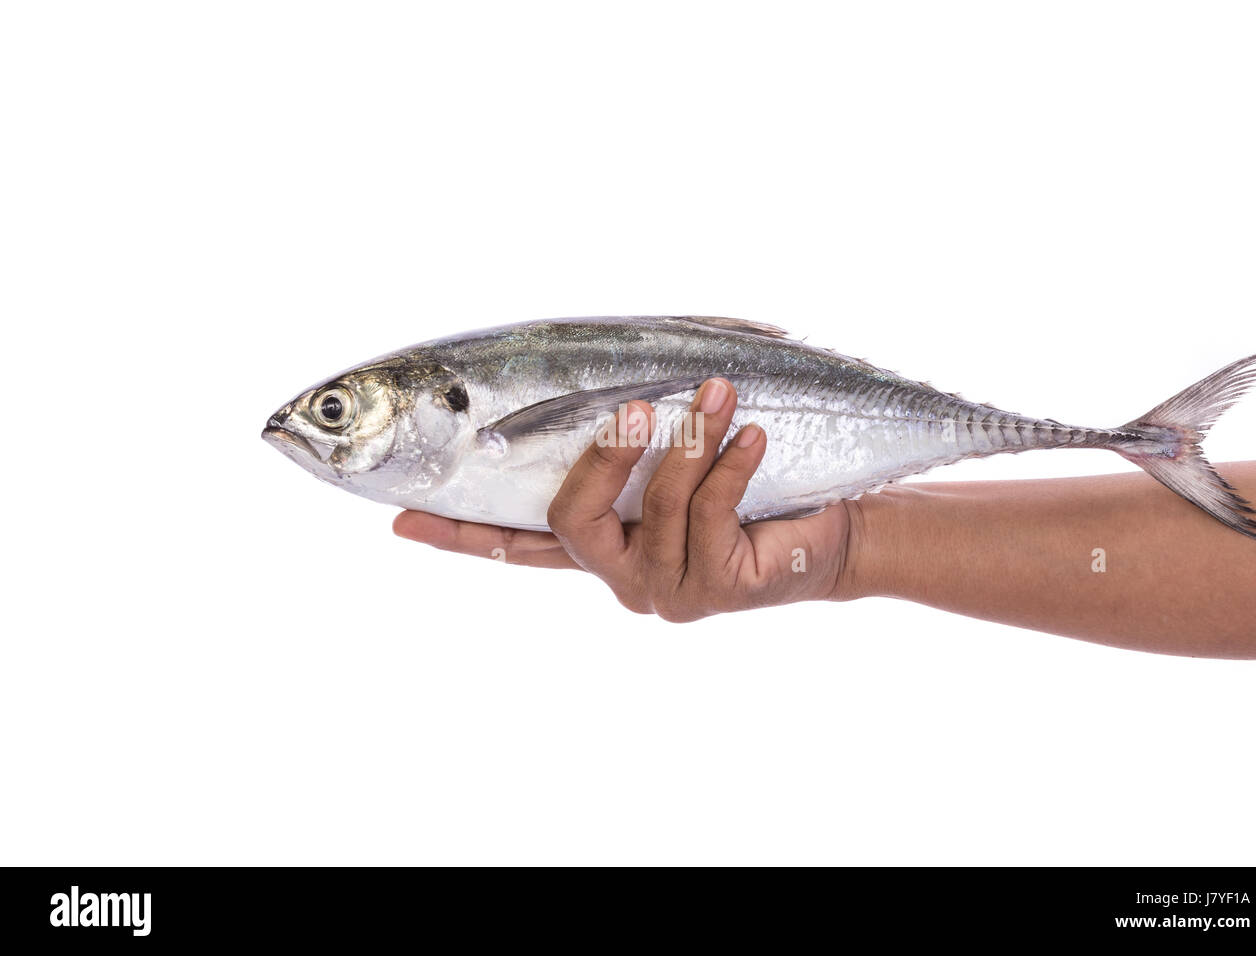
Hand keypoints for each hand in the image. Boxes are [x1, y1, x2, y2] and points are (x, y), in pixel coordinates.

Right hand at [393, 378, 865, 620]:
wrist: (837, 528)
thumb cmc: (754, 479)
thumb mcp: (682, 452)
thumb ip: (635, 436)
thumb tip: (605, 384)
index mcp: (601, 547)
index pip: (515, 545)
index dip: (459, 535)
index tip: (400, 521)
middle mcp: (624, 575)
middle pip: (573, 523)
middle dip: (603, 458)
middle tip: (633, 406)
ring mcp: (669, 589)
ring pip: (655, 508)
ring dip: (688, 440)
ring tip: (719, 391)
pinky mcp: (721, 589)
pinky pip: (714, 512)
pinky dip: (732, 461)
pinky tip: (754, 432)